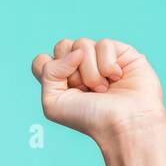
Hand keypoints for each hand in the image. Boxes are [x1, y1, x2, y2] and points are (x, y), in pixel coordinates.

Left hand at [30, 38, 165, 146]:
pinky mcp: (120, 51)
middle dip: (71, 71)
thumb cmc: (90, 118)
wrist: (124, 121)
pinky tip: (117, 77)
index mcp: (59, 80)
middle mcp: (78, 67)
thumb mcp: (53, 103)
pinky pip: (104, 44)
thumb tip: (76, 52)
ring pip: (81, 44)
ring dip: (90, 72)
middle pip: (61, 46)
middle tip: (84, 89)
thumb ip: (48, 73)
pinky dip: (107, 64)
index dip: (49, 69)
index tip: (63, 88)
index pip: (41, 60)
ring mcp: (98, 58)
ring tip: (102, 89)